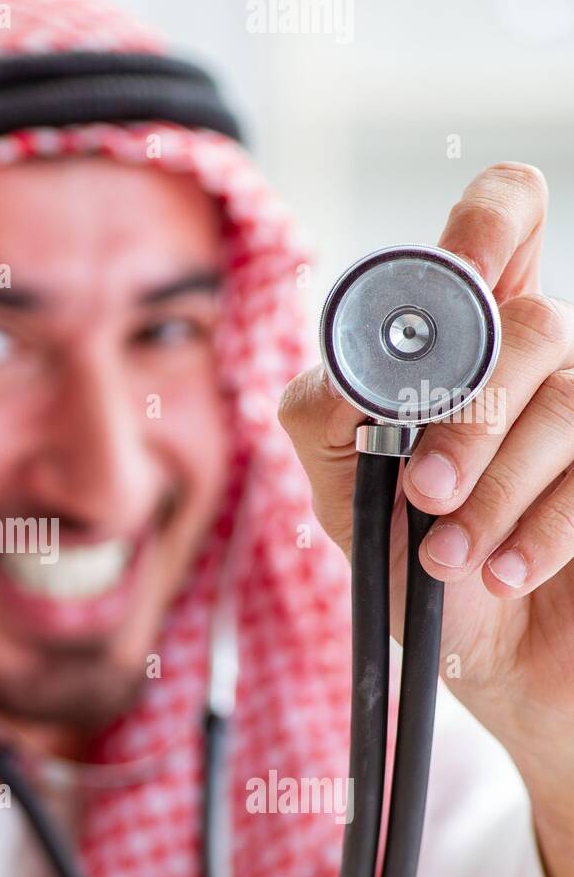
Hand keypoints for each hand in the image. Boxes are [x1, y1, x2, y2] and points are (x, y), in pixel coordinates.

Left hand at [278, 162, 573, 876]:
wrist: (487, 664)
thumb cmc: (412, 565)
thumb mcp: (341, 491)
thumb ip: (327, 415)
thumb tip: (349, 367)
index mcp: (464, 336)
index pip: (503, 212)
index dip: (488, 223)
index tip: (462, 279)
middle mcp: (540, 353)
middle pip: (533, 319)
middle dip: (467, 417)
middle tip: (423, 494)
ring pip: (570, 394)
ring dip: (495, 487)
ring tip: (448, 557)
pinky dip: (541, 527)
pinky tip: (500, 571)